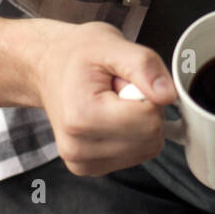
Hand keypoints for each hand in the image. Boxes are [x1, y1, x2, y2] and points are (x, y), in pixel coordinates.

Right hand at [26, 19, 177, 175]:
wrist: (47, 68)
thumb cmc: (76, 55)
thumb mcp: (111, 44)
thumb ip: (144, 66)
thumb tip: (168, 94)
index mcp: (82, 116)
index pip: (149, 120)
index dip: (148, 95)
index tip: (126, 82)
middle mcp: (78, 147)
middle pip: (150, 138)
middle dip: (145, 111)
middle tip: (119, 91)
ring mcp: (82, 163)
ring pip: (147, 149)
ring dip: (139, 124)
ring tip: (112, 103)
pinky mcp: (89, 169)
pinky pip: (136, 157)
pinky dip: (132, 137)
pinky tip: (110, 119)